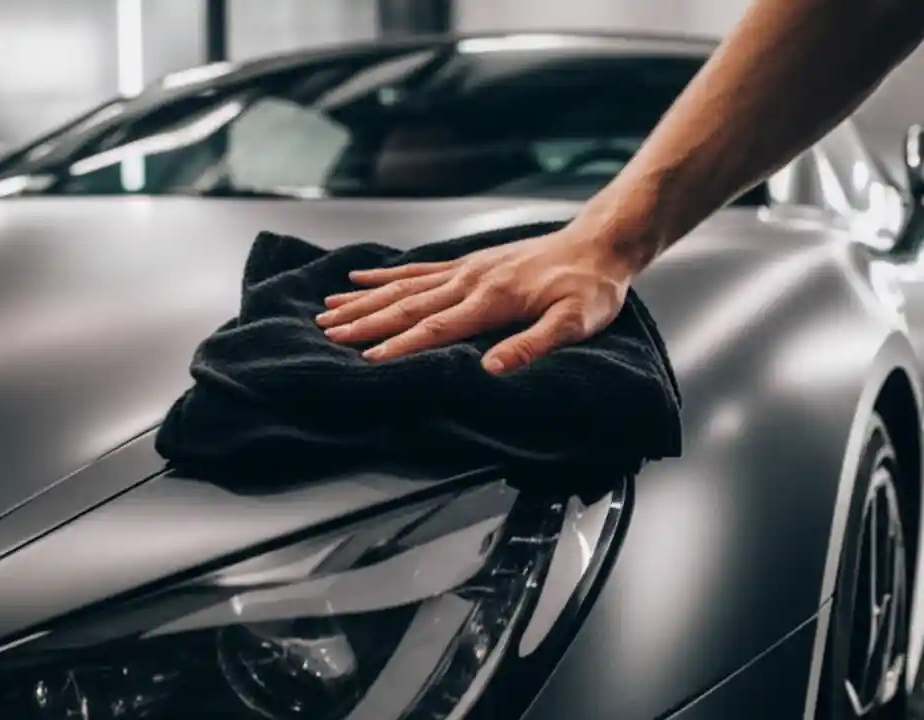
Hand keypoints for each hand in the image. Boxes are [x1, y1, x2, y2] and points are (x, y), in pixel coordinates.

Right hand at [314, 222, 643, 373]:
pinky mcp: (467, 264)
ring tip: (327, 311)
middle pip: (407, 305)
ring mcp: (465, 270)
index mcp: (492, 299)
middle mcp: (470, 281)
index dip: (401, 344)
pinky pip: (417, 269)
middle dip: (364, 321)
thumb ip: (534, 344)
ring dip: (363, 300)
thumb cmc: (589, 287)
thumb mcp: (575, 322)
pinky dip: (384, 275)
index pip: (437, 327)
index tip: (367, 357)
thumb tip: (492, 370)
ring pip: (403, 287)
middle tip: (327, 333)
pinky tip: (358, 278)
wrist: (597, 244)